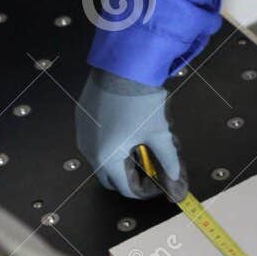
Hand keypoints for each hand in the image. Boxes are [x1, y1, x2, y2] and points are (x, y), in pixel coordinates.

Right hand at [75, 66, 187, 201]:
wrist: (123, 65)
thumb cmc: (141, 101)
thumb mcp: (159, 132)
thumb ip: (167, 159)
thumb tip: (175, 177)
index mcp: (106, 158)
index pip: (126, 188)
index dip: (145, 190)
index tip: (159, 183)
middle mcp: (88, 150)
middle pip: (110, 177)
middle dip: (130, 178)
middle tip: (149, 168)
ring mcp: (82, 132)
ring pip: (100, 158)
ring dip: (119, 160)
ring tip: (140, 147)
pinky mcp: (81, 116)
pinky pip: (94, 140)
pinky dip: (109, 144)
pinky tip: (126, 130)